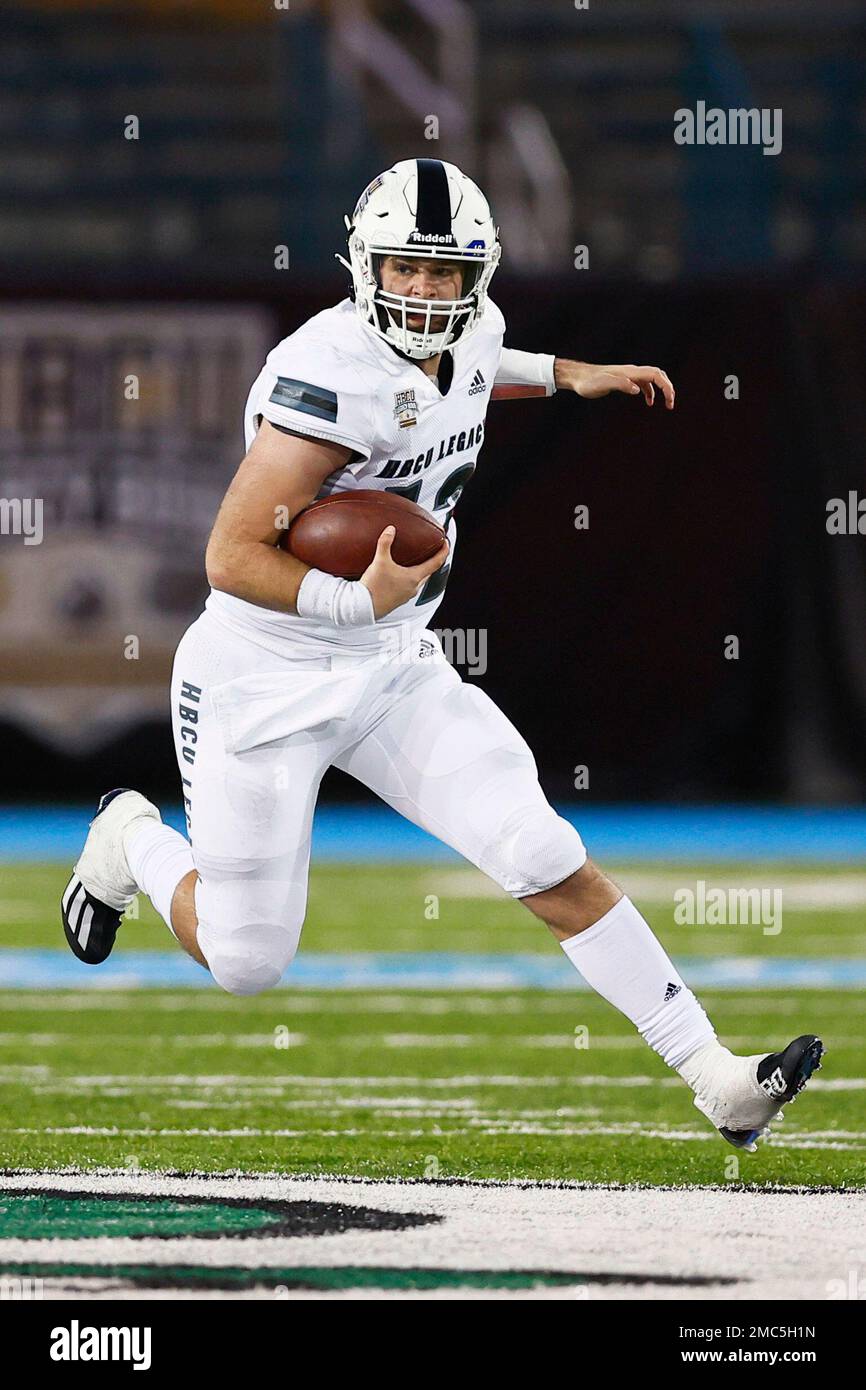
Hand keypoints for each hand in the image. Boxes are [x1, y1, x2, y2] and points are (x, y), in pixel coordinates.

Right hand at [360, 526, 449, 618]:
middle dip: (433, 561)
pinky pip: (409, 587)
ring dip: (421, 571)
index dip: (443, 552)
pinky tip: (400, 575)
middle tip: (434, 551)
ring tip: (417, 562)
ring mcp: (406, 595)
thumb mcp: (380, 561)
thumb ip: (385, 543)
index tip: (446, 544)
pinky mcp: (398, 600)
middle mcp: (413, 587)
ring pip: (419, 581)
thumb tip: (390, 530)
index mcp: (414, 578)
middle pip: (429, 572)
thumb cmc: (374, 588)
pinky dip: (409, 579)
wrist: (364, 607)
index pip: (436, 563)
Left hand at [555, 359, 674, 408]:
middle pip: (658, 375)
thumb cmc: (589, 382)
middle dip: (668, 388)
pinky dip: (650, 392)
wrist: (579, 377)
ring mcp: (629, 375)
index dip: (666, 387)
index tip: (670, 401)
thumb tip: (637, 389)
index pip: (656, 375)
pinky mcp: (624, 380)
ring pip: (652, 379)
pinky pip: (643, 383)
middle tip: (671, 404)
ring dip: (661, 390)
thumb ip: (621, 385)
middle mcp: (632, 371)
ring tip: (666, 404)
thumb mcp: (604, 384)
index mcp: (631, 372)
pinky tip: (648, 402)